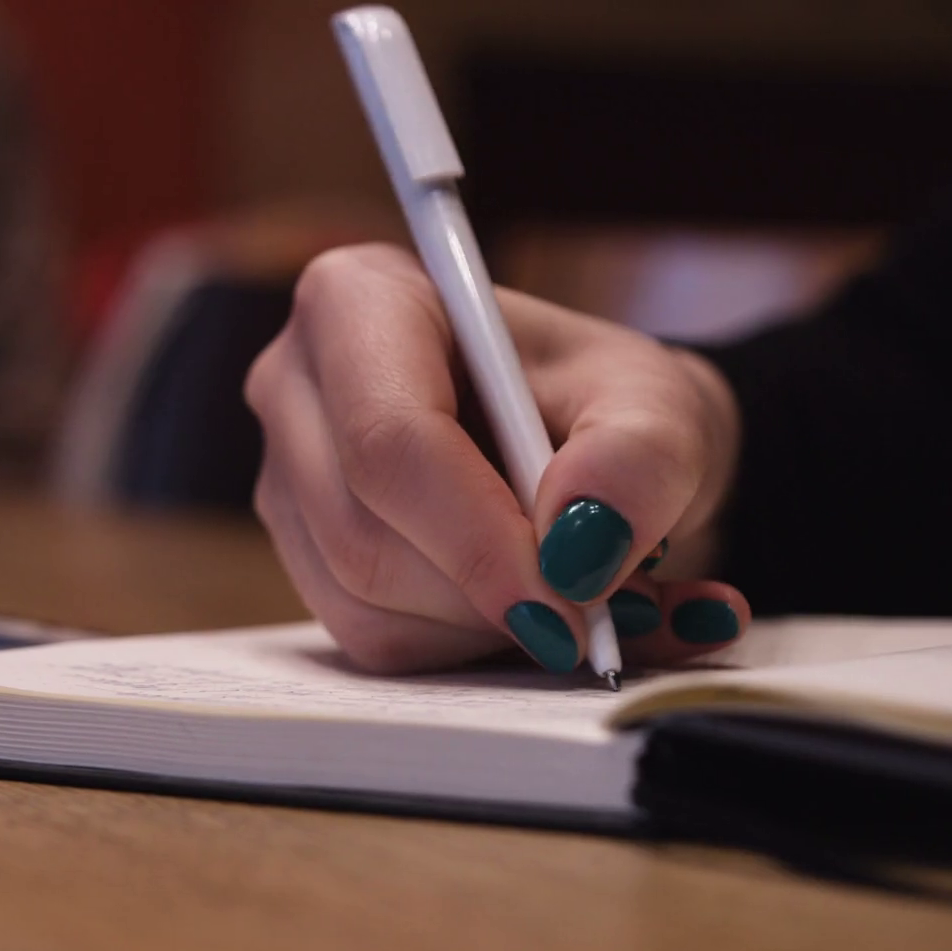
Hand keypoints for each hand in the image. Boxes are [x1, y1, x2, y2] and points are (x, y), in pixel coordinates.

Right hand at [246, 244, 749, 674]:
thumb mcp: (662, 406)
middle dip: (493, 592)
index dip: (477, 535)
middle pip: (365, 534)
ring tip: (600, 606)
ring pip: (365, 603)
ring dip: (492, 627)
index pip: (389, 439)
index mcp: (360, 300)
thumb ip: (640, 459)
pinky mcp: (308, 560)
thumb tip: (579, 541)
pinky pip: (375, 640)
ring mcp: (289, 480)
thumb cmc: (610, 401)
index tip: (572, 598)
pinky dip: (474, 649)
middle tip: (609, 613)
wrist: (596, 448)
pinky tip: (546, 617)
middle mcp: (297, 385)